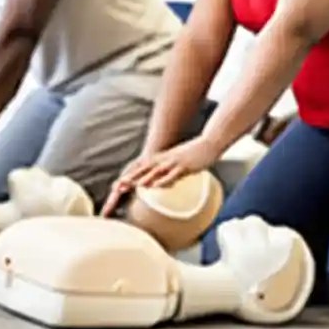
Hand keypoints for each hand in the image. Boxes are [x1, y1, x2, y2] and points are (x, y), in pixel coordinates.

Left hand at [100, 136, 220, 216]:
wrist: (210, 142)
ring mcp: (175, 162)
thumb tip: (165, 181)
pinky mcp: (185, 166)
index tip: (119, 183)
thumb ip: (171, 170)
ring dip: (144, 178)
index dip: (131, 174)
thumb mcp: (180, 160)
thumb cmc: (197, 152)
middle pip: (145, 169)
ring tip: (132, 187)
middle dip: (132, 177)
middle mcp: (166, 159)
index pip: (143, 166)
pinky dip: (163, 181)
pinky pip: (172, 175)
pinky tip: (155, 187)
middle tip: (118, 186)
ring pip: (156, 171)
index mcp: (164, 157)